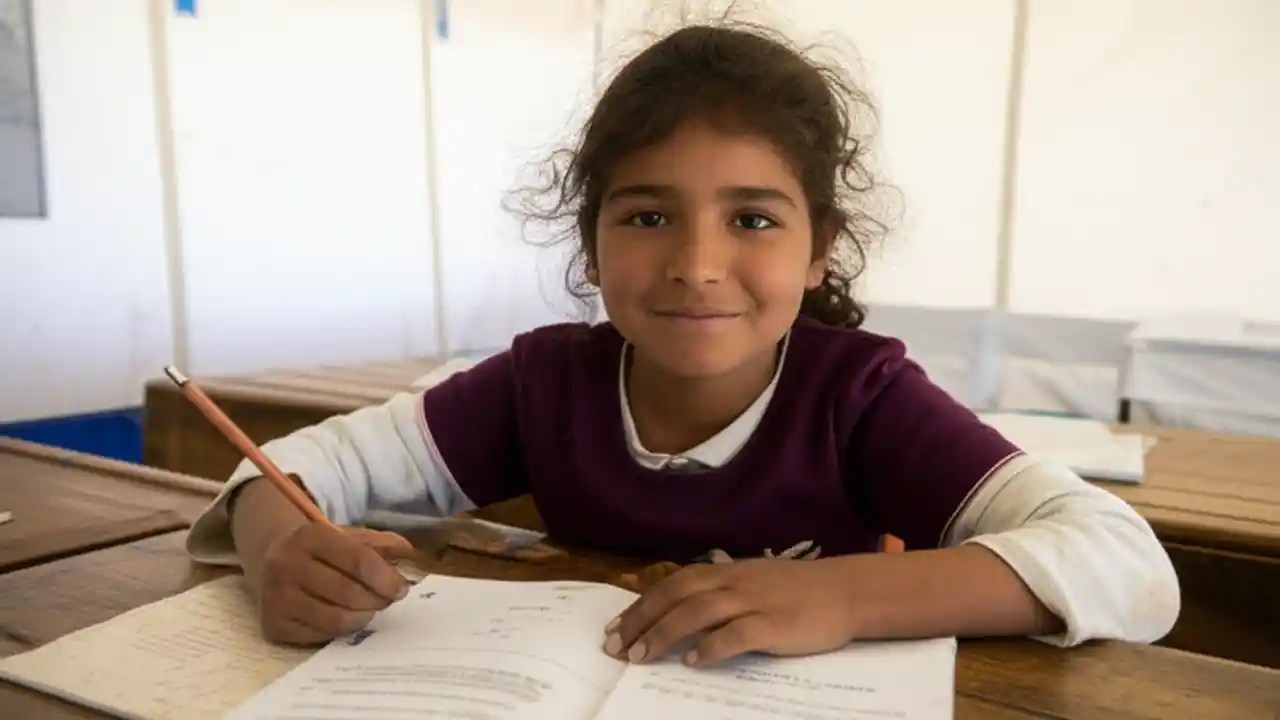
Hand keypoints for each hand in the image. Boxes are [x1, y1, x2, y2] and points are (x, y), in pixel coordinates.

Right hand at [252, 523, 415, 645]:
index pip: (359, 560)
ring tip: (370, 609)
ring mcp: (276, 597)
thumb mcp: (348, 535)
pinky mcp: (273, 625)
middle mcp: (286, 565)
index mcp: (310, 536)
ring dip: (363, 617)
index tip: (402, 588)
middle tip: (388, 600)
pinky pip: (320, 636)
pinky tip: (346, 617)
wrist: (270, 561)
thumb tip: (411, 559)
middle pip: (349, 593)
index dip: (387, 578)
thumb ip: (382, 544)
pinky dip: (341, 630)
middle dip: (378, 600)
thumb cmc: (320, 549)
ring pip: (336, 619)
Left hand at [603, 557, 861, 667]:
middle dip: (641, 620)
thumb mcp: (754, 583)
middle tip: (616, 647)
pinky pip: (737, 633)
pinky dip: (712, 646)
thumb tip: (681, 617)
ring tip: (641, 656)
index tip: (614, 627)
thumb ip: (721, 595)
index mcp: (726, 572)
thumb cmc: (799, 591)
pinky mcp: (774, 624)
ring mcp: (754, 601)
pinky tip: (693, 661)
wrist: (847, 591)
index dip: (641, 605)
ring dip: (664, 634)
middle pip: (676, 595)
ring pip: (698, 611)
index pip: (673, 585)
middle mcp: (733, 582)